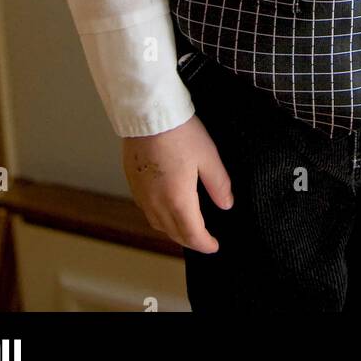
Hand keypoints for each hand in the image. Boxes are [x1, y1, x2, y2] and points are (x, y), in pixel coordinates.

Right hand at [121, 115, 233, 252]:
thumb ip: (218, 184)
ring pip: (158, 224)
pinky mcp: (133, 183)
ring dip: (173, 231)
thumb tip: (227, 205)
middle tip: (203, 239)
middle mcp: (156, 203)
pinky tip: (166, 207)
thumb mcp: (208, 157)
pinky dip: (159, 217)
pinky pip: (147, 210)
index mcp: (178, 200)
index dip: (205, 244)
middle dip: (190, 240)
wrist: (147, 113)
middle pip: (173, 233)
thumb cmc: (180, 132)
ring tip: (186, 227)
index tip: (214, 246)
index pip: (192, 234)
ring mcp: (141, 194)